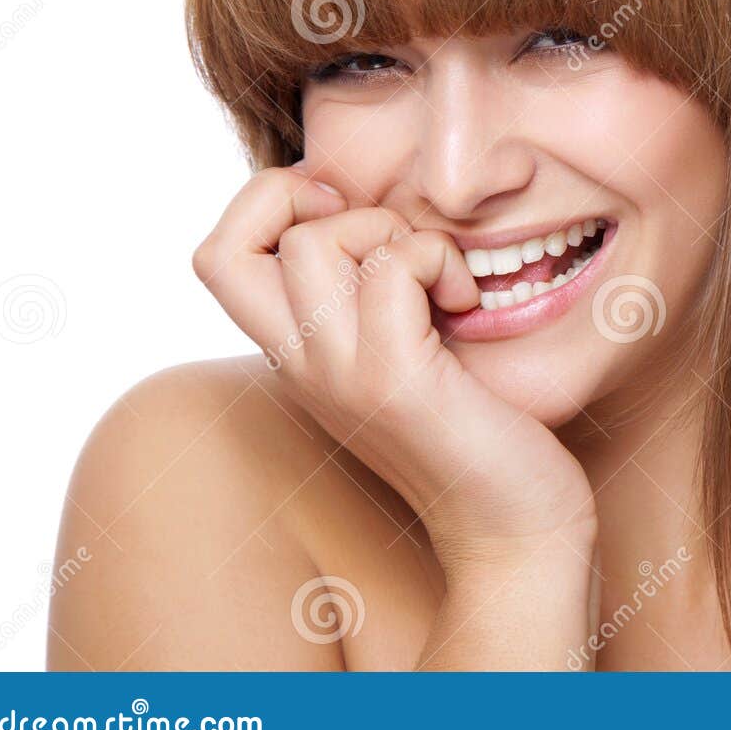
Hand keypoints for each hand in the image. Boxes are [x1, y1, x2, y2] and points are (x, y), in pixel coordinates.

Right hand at [190, 166, 598, 578]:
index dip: (267, 206)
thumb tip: (377, 212)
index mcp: (298, 353)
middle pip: (221, 247)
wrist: (515, 527)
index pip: (215, 255)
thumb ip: (369, 296)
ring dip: (388, 230)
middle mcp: (300, 365)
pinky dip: (436, 258)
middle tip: (382, 235)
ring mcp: (339, 374)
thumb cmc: (479, 430)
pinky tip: (465, 301)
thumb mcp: (402, 350)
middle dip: (304, 202)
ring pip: (312, 243)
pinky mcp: (394, 380)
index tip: (344, 212)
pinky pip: (392, 269)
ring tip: (435, 277)